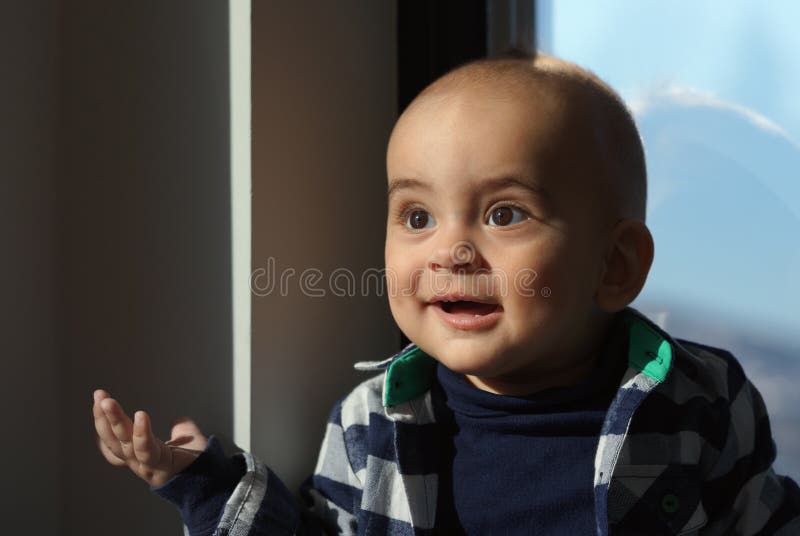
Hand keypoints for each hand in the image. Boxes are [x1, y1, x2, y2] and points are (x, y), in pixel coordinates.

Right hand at [92, 389, 208, 487]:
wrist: (215, 479)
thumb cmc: (199, 464)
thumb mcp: (187, 441)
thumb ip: (181, 429)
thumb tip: (179, 420)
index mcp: (141, 456)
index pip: (114, 443)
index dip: (104, 425)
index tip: (99, 403)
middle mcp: (139, 463)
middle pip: (114, 441)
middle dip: (103, 418)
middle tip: (98, 395)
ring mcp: (147, 467)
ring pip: (125, 444)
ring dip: (114, 422)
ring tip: (108, 401)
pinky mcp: (160, 468)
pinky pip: (147, 450)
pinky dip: (142, 433)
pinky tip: (140, 415)